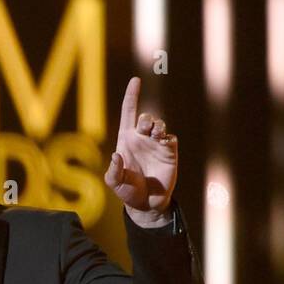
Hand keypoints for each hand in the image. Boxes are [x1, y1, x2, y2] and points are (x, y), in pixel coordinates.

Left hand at [104, 76, 177, 224]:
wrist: (147, 203)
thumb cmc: (128, 192)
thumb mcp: (115, 184)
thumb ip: (113, 172)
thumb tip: (116, 155)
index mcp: (126, 141)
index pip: (129, 114)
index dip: (131, 96)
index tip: (135, 80)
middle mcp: (141, 139)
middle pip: (145, 117)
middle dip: (146, 119)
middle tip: (145, 128)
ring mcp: (156, 144)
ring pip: (159, 124)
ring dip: (157, 125)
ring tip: (155, 134)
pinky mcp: (169, 152)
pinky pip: (170, 137)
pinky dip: (166, 137)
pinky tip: (163, 143)